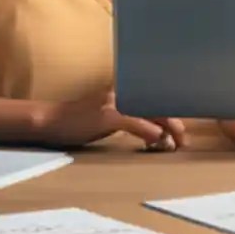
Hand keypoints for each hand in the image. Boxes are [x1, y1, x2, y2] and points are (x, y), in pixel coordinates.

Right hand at [37, 91, 186, 150]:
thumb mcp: (108, 118)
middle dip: (175, 123)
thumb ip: (130, 121)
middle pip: (158, 103)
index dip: (171, 113)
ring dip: (168, 130)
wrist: (51, 120)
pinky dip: (150, 133)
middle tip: (183, 139)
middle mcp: (122, 90)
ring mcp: (115, 101)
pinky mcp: (108, 114)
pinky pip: (136, 122)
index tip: (181, 129)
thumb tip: (156, 134)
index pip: (154, 98)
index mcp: (123, 90)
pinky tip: (158, 142)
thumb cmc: (78, 122)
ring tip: (176, 144)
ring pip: (151, 112)